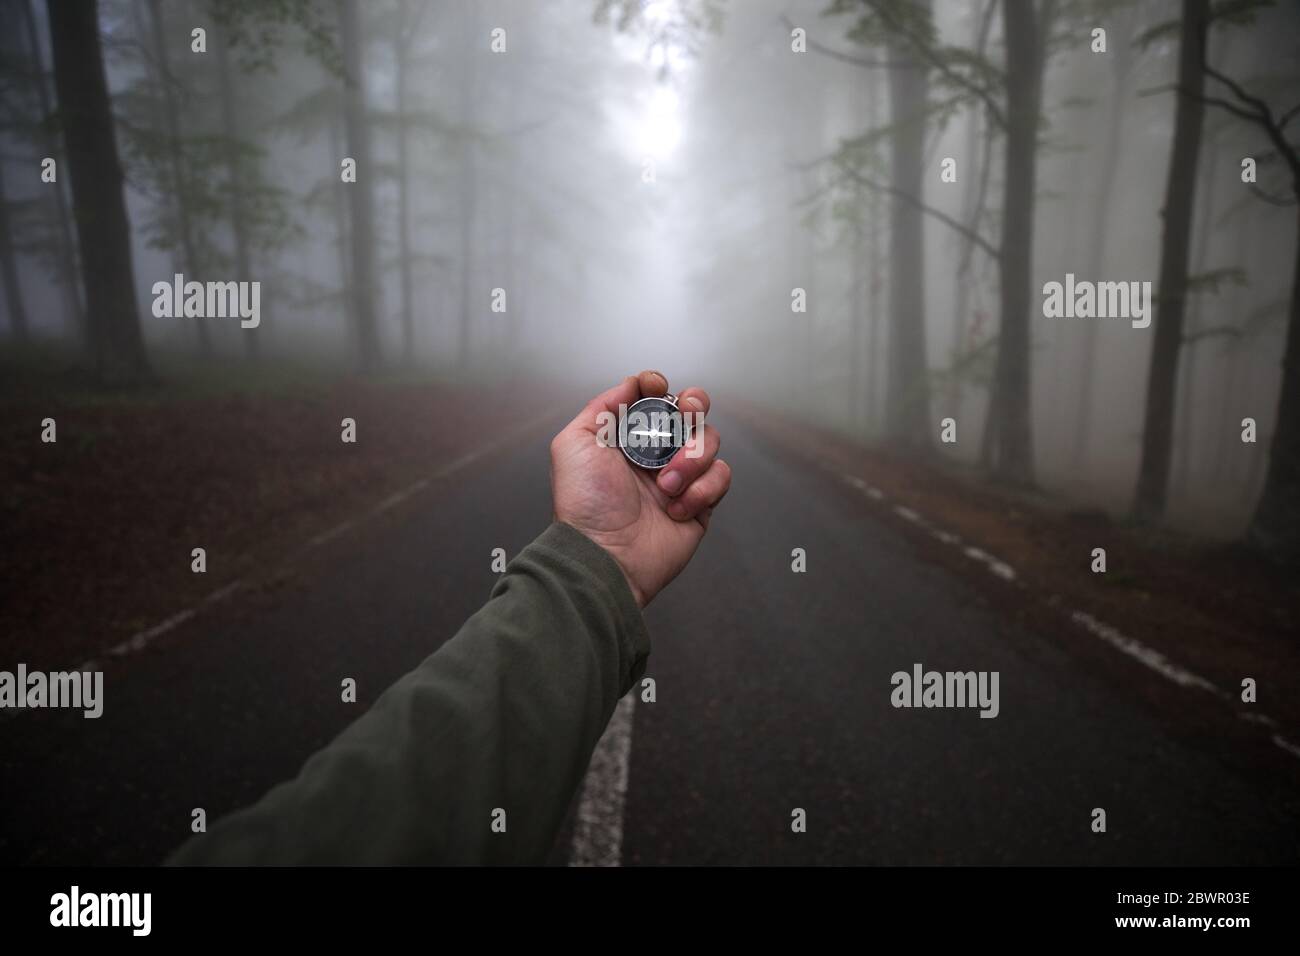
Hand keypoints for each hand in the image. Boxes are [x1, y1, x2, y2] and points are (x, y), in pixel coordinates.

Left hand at [550, 370, 730, 607]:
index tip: (655, 387)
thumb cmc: (585, 506)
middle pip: (691, 410)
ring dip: (692, 457)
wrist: (606, 555)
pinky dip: (702, 489)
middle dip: (693, 405)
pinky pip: (721, 476)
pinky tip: (677, 506)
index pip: (653, 397)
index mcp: (626, 436)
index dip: (658, 386)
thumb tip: (630, 386)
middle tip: (683, 416)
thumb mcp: (573, 444)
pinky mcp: (701, 502)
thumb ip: (601, 407)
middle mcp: (655, 453)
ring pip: (709, 441)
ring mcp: (680, 476)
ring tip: (666, 484)